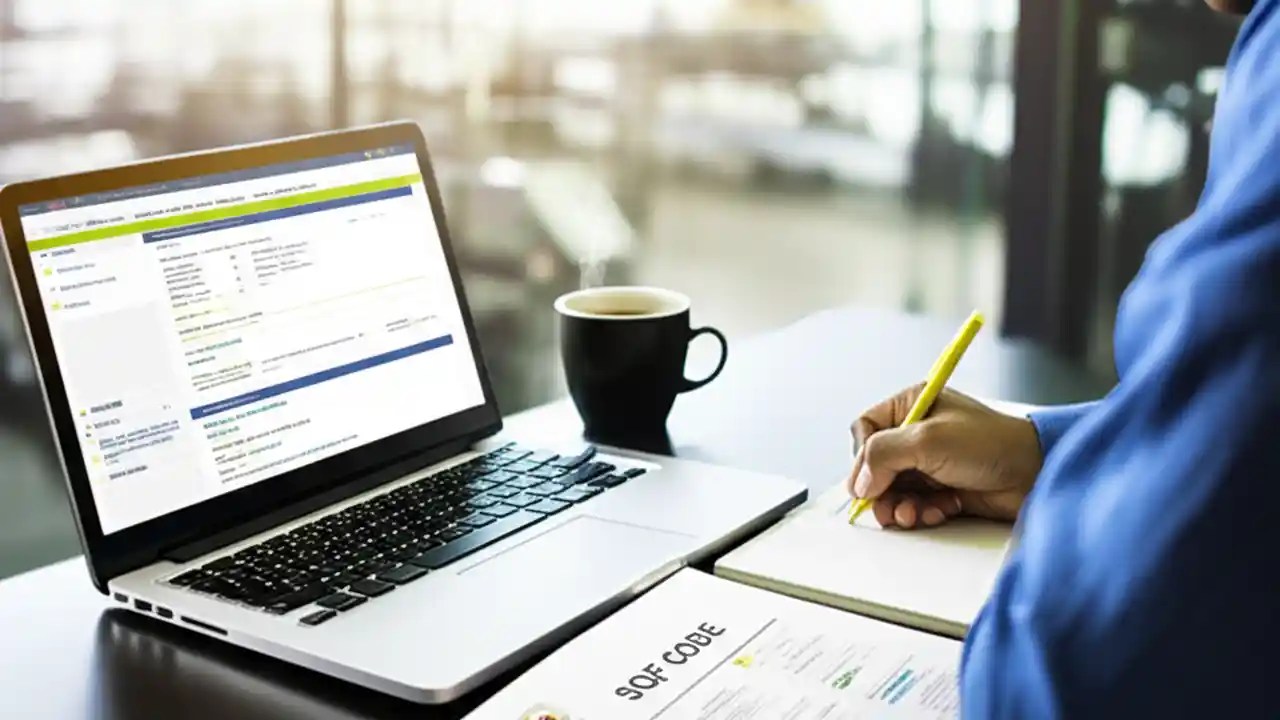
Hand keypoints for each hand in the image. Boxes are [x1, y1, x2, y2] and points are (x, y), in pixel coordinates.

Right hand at [845, 386, 1042, 528]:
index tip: (869, 482)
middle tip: (890, 508)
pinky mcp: (944, 487)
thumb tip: (858, 482)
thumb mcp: (928, 440)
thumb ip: (883, 454)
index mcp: (912, 405)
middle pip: (877, 465)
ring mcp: (930, 461)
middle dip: (883, 490)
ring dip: (901, 506)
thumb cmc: (991, 444)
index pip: (866, 430)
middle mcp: (918, 432)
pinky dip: (922, 512)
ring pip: (894, 489)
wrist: (1037, 473)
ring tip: (914, 514)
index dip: (863, 458)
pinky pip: (916, 503)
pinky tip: (939, 511)